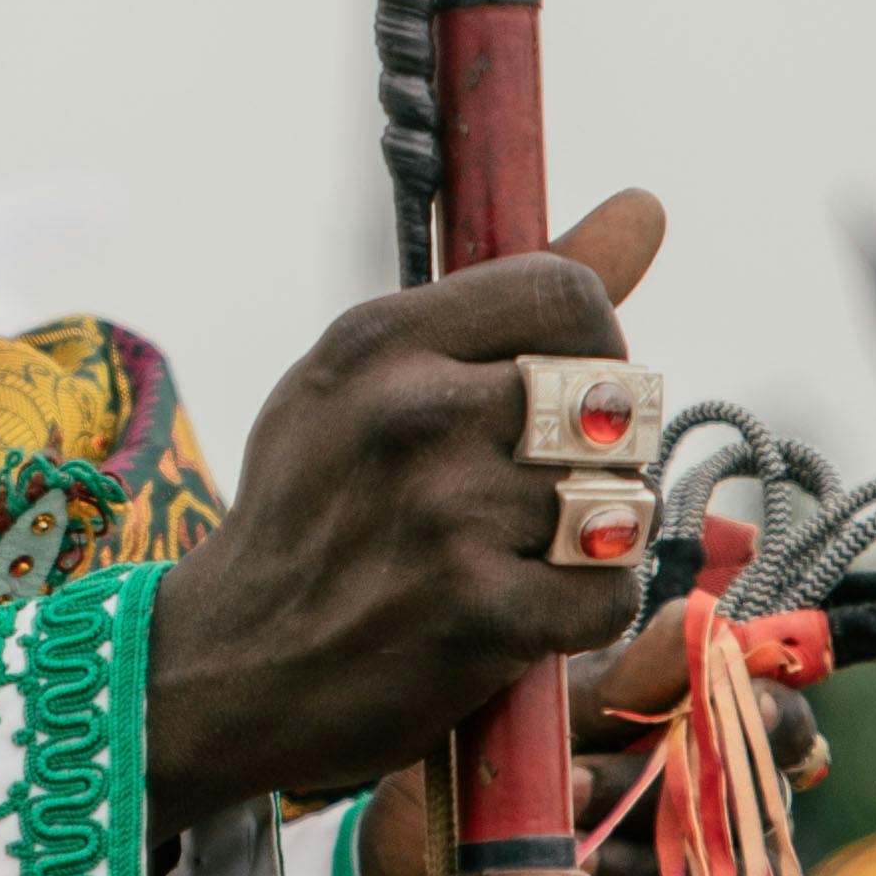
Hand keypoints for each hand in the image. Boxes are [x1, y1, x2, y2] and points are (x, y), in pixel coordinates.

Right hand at [143, 190, 664, 838]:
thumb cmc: (314, 511)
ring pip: (617, 503)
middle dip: (600, 456)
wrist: (226, 668)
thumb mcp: (371, 382)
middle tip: (536, 494)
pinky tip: (514, 615)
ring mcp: (445, 513)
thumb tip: (649, 207)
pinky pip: (606, 592)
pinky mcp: (477, 613)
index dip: (595, 351)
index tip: (562, 399)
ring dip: (587, 542)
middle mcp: (412, 412)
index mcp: (380, 340)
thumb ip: (511, 305)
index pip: (569, 296)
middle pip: (612, 400)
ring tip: (513, 557)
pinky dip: (577, 612)